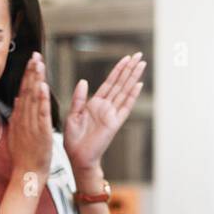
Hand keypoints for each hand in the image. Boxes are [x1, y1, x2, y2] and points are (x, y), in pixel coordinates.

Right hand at [8, 53, 53, 181]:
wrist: (26, 174)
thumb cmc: (24, 157)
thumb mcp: (16, 133)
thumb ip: (17, 115)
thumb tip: (18, 99)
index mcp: (20, 118)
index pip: (24, 91)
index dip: (28, 75)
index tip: (32, 60)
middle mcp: (24, 119)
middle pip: (27, 91)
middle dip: (32, 72)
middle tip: (36, 55)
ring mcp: (31, 126)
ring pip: (34, 99)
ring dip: (36, 80)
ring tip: (39, 64)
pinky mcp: (41, 134)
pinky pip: (42, 115)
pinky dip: (42, 101)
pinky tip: (43, 87)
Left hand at [63, 52, 146, 171]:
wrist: (78, 157)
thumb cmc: (74, 140)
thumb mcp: (72, 115)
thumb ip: (78, 98)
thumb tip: (84, 81)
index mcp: (95, 104)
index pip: (109, 82)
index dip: (117, 70)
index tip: (126, 58)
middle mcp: (106, 107)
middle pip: (120, 83)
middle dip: (129, 69)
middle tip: (139, 55)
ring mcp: (112, 114)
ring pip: (124, 91)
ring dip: (133, 77)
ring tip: (141, 64)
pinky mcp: (114, 123)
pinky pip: (125, 106)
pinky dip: (132, 95)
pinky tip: (139, 84)